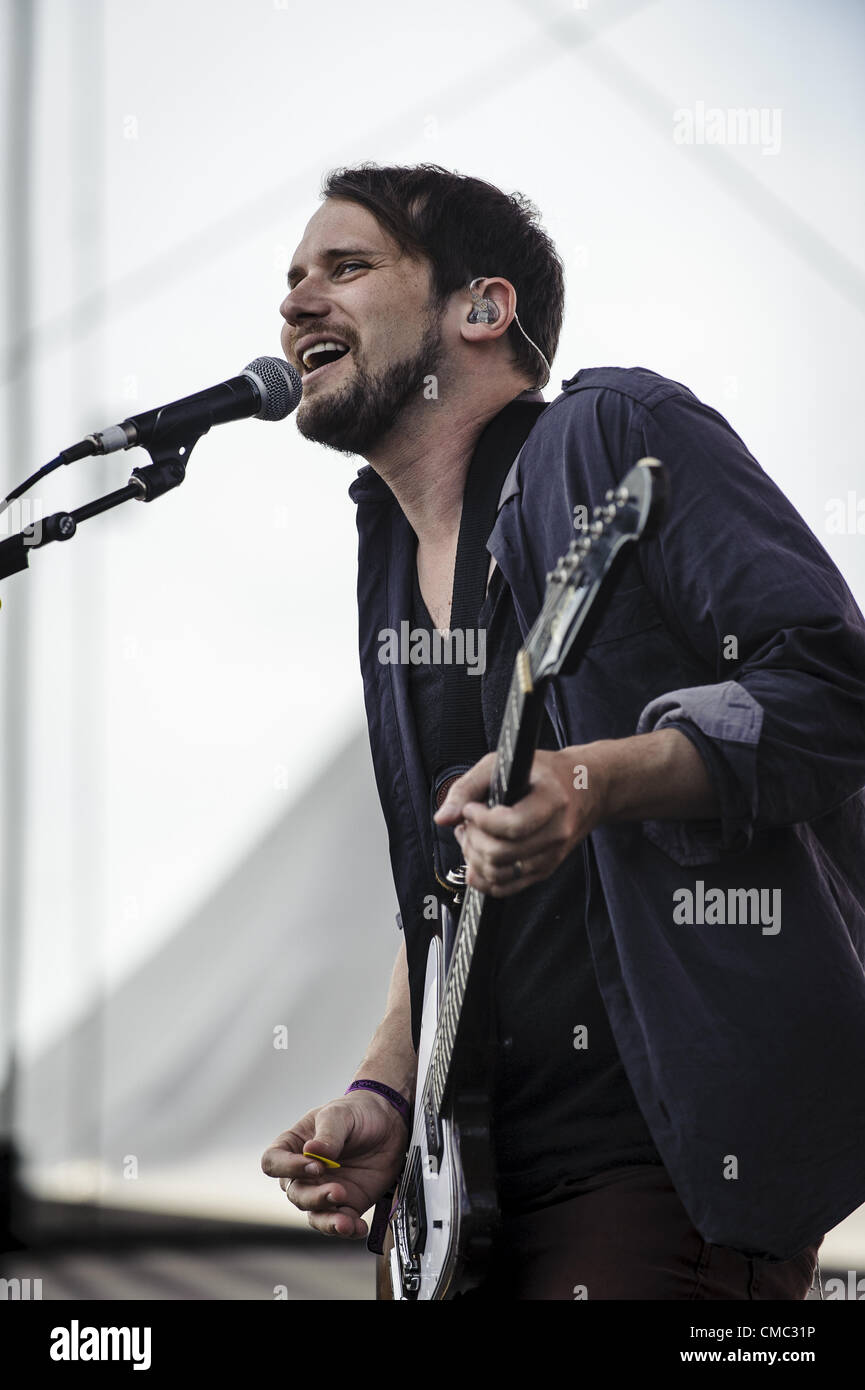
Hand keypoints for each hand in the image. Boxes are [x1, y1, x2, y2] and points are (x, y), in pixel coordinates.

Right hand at [260, 1091, 408, 1237]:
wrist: (389, 1124)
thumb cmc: (356, 1113)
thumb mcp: (341, 1114)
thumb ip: (328, 1133)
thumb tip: (312, 1151)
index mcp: (293, 1146)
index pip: (273, 1162)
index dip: (288, 1168)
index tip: (315, 1166)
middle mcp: (303, 1173)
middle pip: (295, 1193)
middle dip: (315, 1197)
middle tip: (338, 1191)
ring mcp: (323, 1190)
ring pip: (315, 1214)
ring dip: (329, 1221)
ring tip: (346, 1223)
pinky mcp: (346, 1205)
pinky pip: (340, 1223)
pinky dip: (349, 1229)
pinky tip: (359, 1227)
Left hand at [433, 747, 604, 896]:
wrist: (586, 788)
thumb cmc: (541, 772)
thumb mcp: (503, 764)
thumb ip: (467, 787)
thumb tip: (443, 818)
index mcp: (552, 800)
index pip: (512, 825)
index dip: (481, 820)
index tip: (472, 808)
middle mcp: (557, 832)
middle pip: (500, 853)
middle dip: (472, 839)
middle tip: (467, 822)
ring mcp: (552, 855)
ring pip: (499, 874)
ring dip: (473, 857)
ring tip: (471, 836)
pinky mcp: (545, 870)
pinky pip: (506, 887)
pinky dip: (483, 878)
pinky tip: (476, 858)